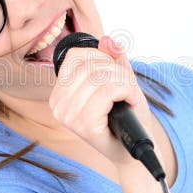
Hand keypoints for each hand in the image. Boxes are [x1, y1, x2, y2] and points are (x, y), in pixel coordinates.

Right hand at [48, 35, 155, 169]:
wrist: (135, 152)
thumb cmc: (126, 118)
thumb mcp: (120, 82)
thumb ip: (113, 59)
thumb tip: (107, 40)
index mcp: (59, 94)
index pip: (75, 56)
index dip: (100, 57)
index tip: (114, 74)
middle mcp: (58, 105)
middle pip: (89, 65)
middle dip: (116, 70)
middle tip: (127, 88)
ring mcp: (68, 116)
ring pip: (100, 76)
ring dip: (124, 81)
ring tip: (129, 96)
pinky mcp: (84, 124)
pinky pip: (108, 90)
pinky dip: (127, 90)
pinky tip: (130, 101)